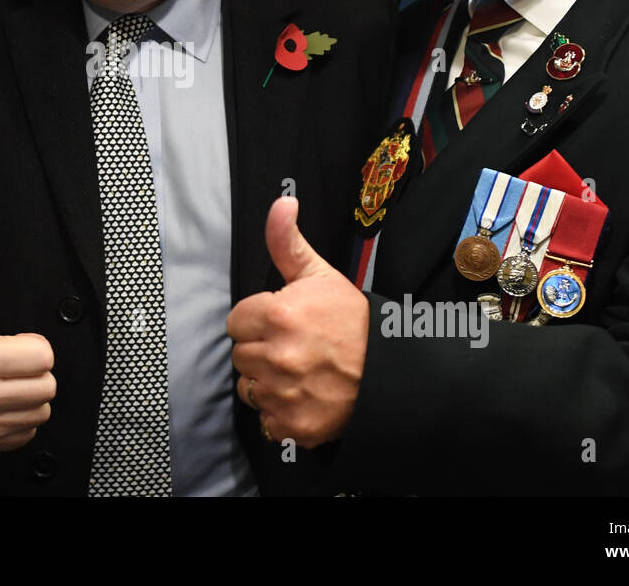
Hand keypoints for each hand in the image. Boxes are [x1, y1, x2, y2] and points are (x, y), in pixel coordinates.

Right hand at [0, 238, 54, 450]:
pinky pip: (30, 431)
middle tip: (15, 365)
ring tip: (11, 383)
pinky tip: (6, 403)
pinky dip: (24, 419)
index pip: (45, 356)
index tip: (14, 343)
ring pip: (42, 410)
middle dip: (37, 372)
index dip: (35, 346)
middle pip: (48, 385)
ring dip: (33, 396)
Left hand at [227, 196, 368, 447]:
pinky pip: (265, 419)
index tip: (282, 322)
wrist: (392, 373)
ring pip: (248, 388)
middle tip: (293, 347)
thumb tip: (281, 203)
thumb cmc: (354, 322)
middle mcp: (277, 356)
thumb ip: (288, 242)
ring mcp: (284, 394)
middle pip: (240, 354)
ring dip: (266, 382)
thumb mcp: (321, 276)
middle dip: (261, 349)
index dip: (258, 320)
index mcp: (279, 315)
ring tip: (297, 372)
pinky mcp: (292, 426)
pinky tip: (303, 396)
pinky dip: (280, 412)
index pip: (236, 321)